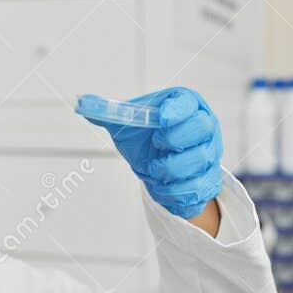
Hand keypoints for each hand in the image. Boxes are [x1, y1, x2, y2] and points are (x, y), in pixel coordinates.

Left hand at [84, 87, 222, 218]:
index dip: (177, 110)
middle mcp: (205, 125)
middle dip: (176, 139)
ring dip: (171, 168)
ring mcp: (211, 153)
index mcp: (186, 104)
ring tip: (154, 170)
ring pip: (200, 160)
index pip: (188, 101)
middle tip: (157, 145)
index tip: (160, 119)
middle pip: (202, 128)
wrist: (161, 169)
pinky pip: (198, 187)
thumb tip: (81, 102)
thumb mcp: (127, 124)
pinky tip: (161, 187)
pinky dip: (175, 190)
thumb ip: (107, 112)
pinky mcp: (211, 179)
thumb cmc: (148, 138)